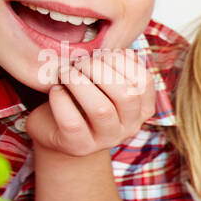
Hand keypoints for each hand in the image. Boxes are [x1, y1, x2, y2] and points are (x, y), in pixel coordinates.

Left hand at [27, 50, 155, 156]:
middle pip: (126, 96)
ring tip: (66, 73)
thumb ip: (118, 68)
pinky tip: (56, 90)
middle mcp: (129, 127)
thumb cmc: (83, 99)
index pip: (144, 82)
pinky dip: (61, 100)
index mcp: (141, 109)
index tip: (101, 55)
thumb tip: (128, 54)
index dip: (122, 61)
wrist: (58, 131)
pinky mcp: (79, 146)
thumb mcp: (104, 82)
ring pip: (101, 110)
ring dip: (79, 83)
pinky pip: (72, 123)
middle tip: (80, 63)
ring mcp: (106, 140)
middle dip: (99, 70)